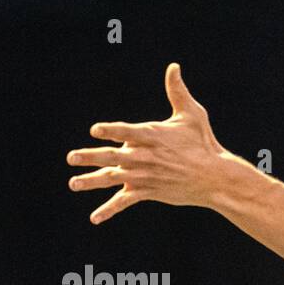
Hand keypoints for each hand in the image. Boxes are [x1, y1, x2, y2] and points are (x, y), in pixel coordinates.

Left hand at [66, 62, 253, 223]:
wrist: (213, 177)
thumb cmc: (202, 143)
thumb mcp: (191, 114)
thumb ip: (177, 91)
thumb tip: (173, 66)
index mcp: (152, 136)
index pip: (128, 132)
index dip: (111, 131)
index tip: (95, 130)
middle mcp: (145, 157)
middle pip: (113, 156)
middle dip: (90, 157)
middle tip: (71, 157)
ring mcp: (144, 176)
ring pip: (113, 178)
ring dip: (91, 181)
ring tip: (73, 183)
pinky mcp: (147, 191)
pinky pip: (124, 202)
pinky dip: (109, 210)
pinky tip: (94, 218)